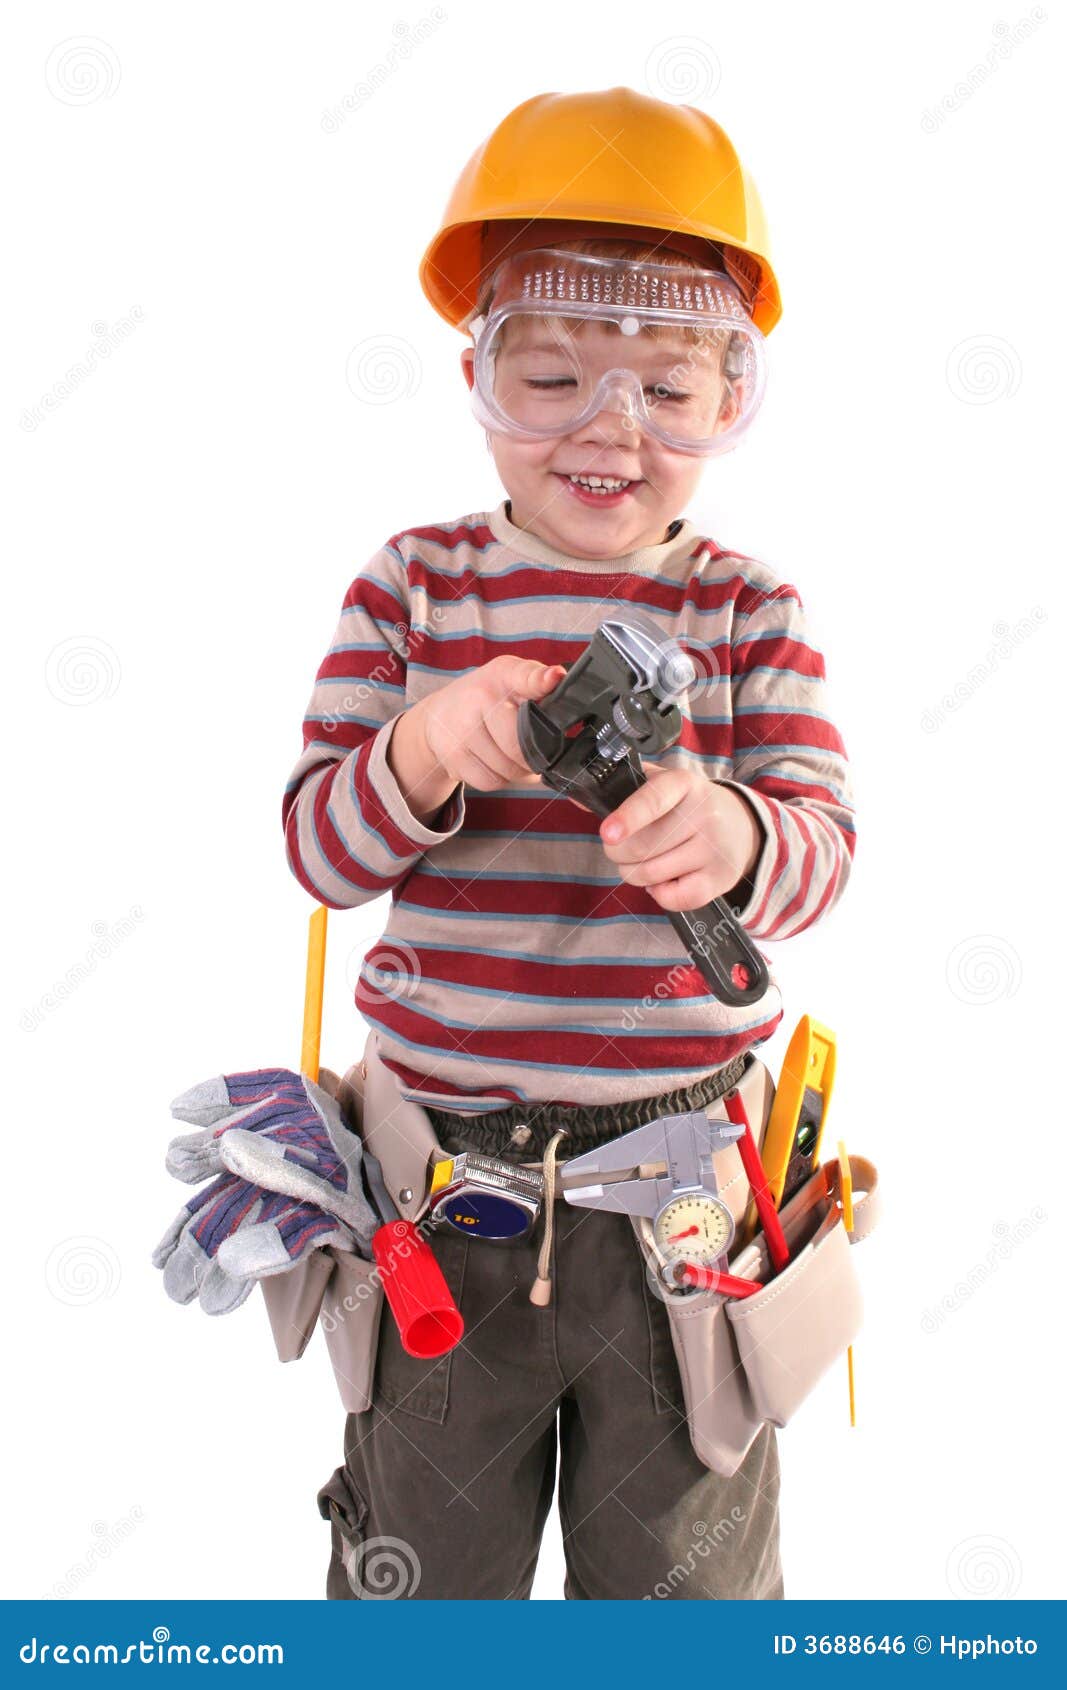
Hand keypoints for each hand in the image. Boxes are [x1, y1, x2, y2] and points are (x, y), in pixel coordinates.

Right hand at [418, 656, 566, 791]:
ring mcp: (463, 729)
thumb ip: (538, 682)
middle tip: (536, 749)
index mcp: (503, 675)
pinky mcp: (454, 757)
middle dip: (536, 756)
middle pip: (522, 745)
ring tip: (513, 755)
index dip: (542, 679)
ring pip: (509, 769)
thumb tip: (558, 679)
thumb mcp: (512, 679)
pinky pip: (491, 781)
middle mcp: (479, 698)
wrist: (440, 716)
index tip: (555, 677)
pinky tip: (496, 764)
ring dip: (519, 771)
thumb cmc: (487, 698)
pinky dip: (500, 779)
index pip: (525, 676)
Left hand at [597, 766, 762, 912]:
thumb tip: (581, 799)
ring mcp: (714, 848)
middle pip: (640, 847)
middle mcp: (703, 813)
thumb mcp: (660, 785)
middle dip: (618, 853)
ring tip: (647, 861)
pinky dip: (659, 893)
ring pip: (650, 875)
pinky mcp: (719, 879)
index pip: (653, 800)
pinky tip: (666, 878)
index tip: (608, 833)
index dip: (628, 818)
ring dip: (635, 873)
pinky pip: (672, 898)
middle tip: (622, 848)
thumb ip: (621, 789)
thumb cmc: (686, 805)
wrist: (741, 825)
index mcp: (682, 784)